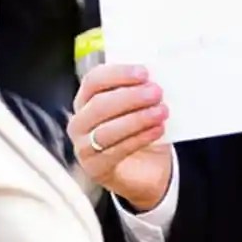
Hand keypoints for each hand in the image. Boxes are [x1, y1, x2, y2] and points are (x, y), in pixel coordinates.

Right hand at [67, 64, 172, 210]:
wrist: (145, 168)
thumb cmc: (139, 129)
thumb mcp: (139, 105)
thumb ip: (140, 89)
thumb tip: (155, 76)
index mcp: (86, 98)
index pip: (94, 80)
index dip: (118, 74)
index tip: (144, 72)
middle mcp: (79, 121)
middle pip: (99, 104)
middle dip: (130, 97)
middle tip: (156, 92)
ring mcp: (83, 147)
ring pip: (107, 130)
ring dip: (137, 118)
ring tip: (161, 112)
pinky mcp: (95, 168)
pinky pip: (117, 150)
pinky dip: (140, 138)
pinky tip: (157, 129)